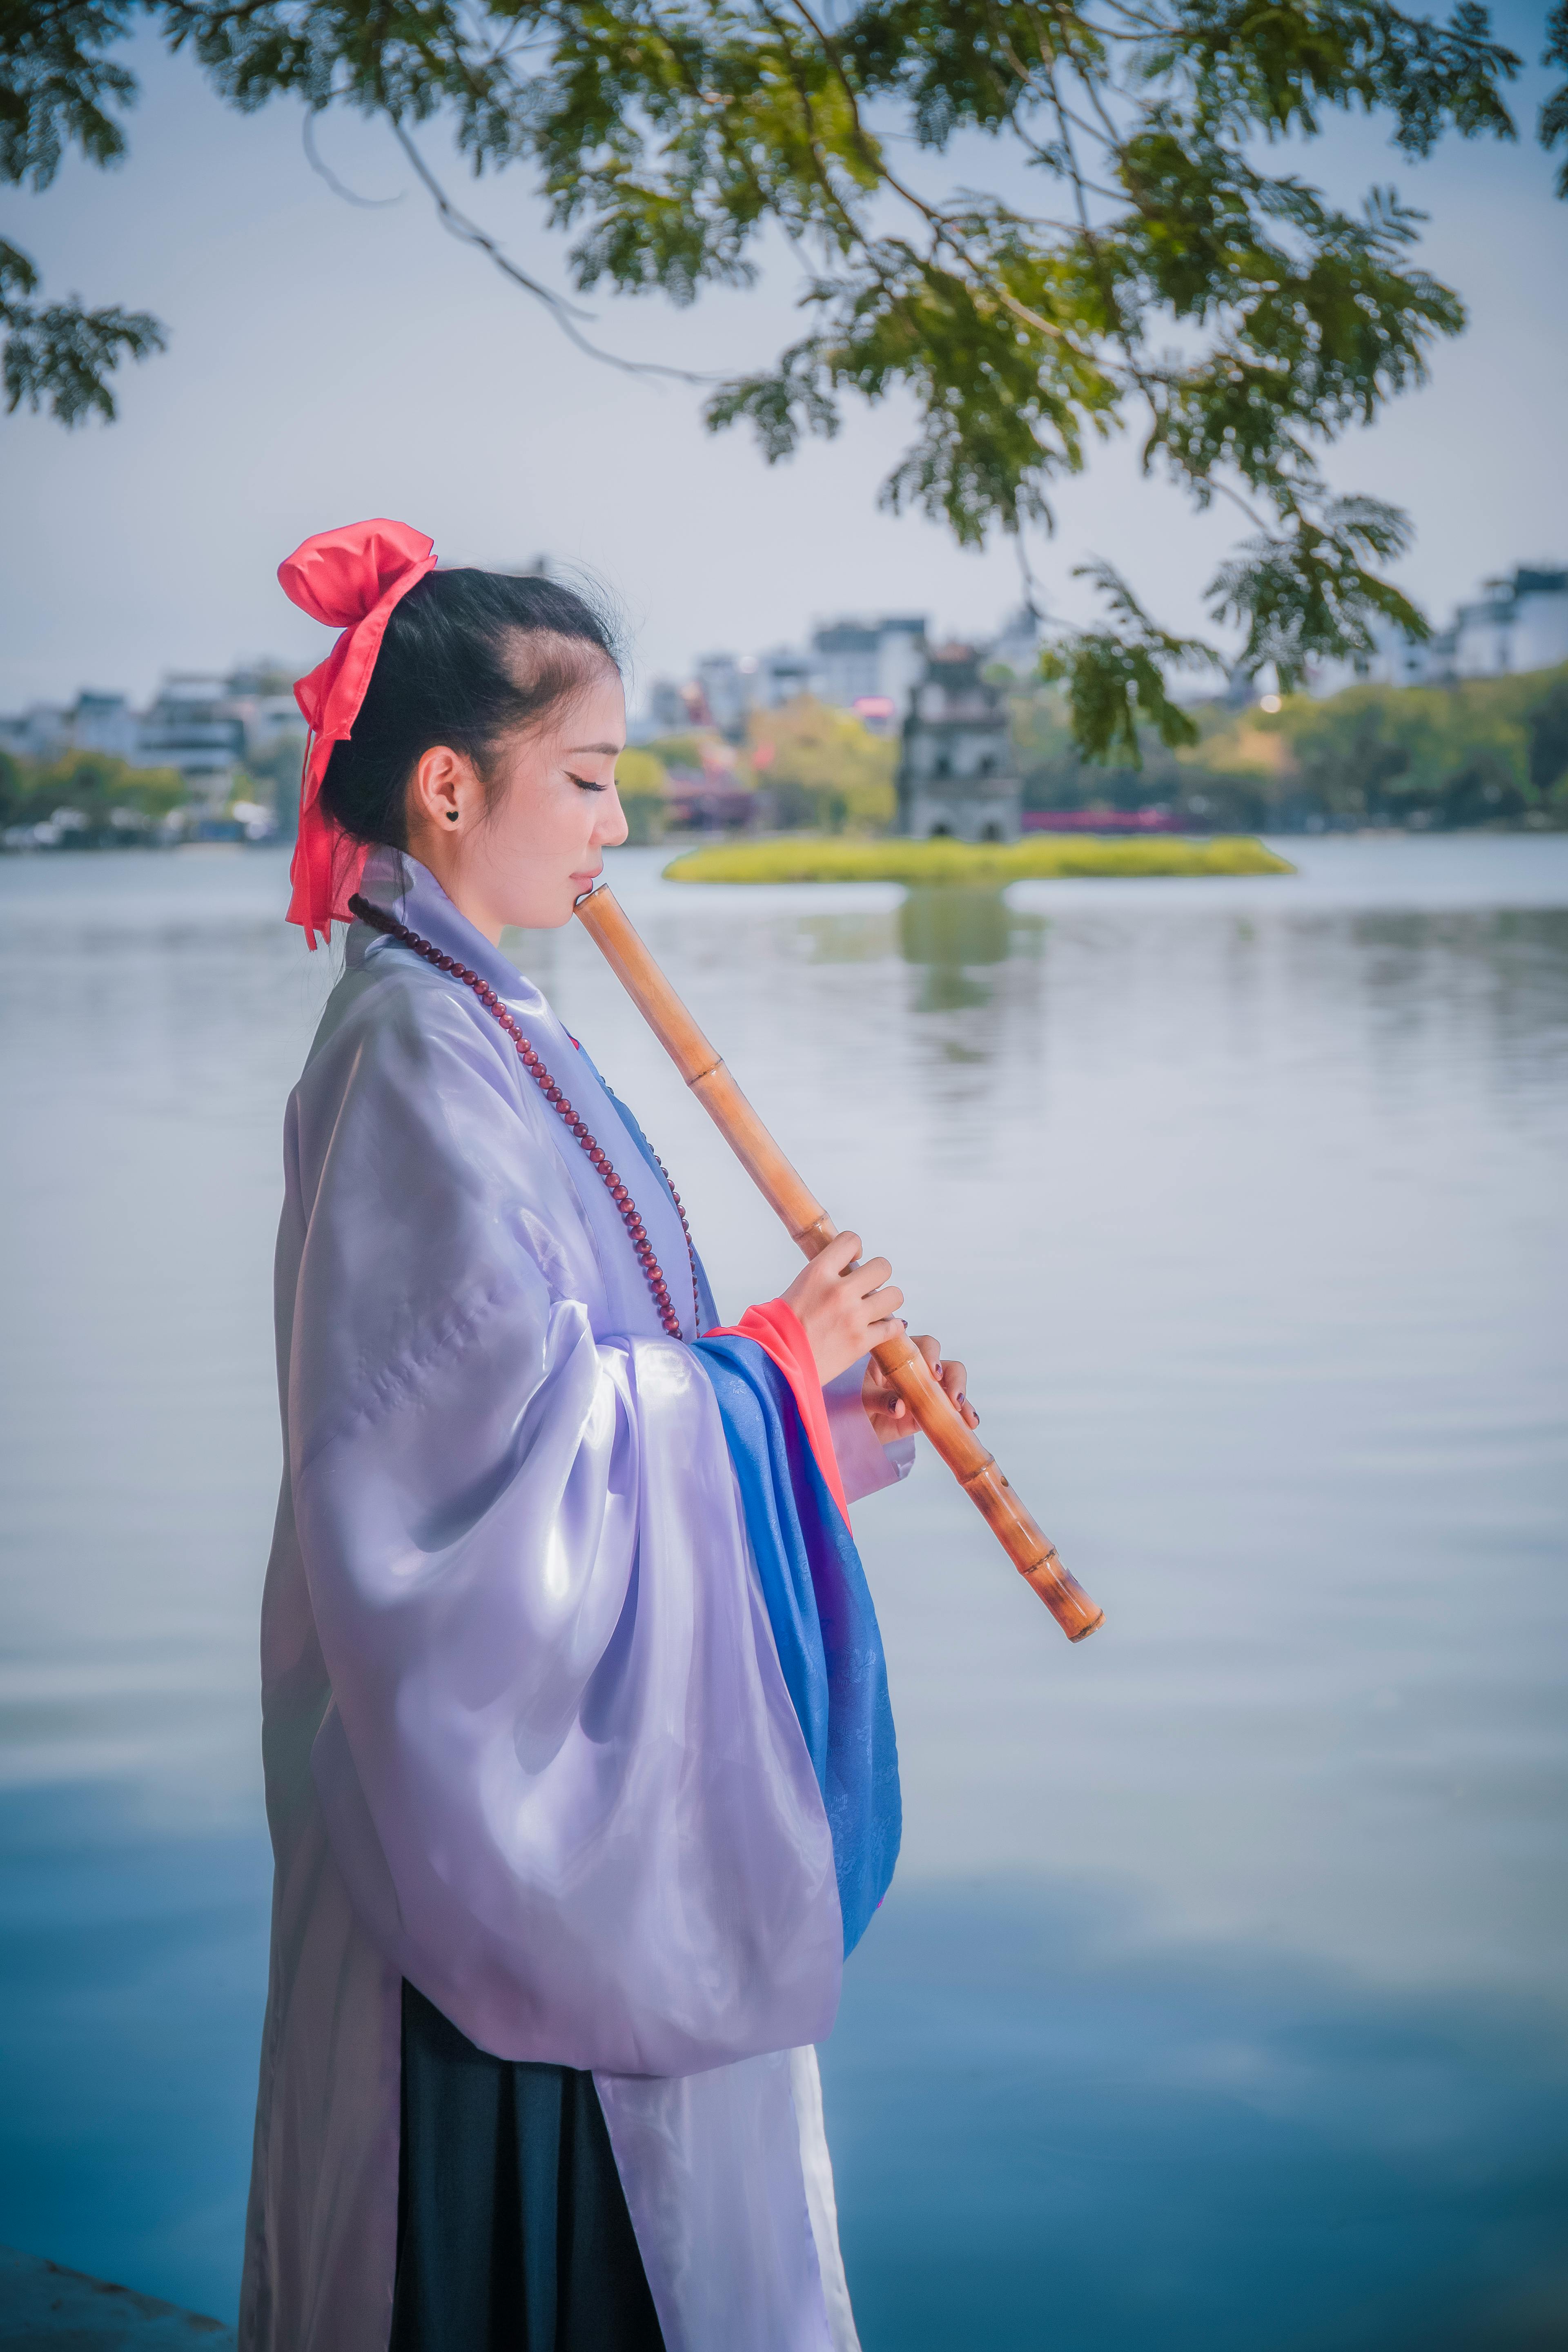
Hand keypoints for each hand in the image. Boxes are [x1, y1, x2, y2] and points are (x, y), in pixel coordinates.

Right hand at [780, 1232, 903, 1387]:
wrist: (776, 1363)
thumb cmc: (779, 1328)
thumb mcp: (797, 1289)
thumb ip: (821, 1277)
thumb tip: (841, 1271)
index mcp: (818, 1273)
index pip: (850, 1240)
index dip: (856, 1248)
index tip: (854, 1260)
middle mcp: (839, 1291)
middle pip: (882, 1267)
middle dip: (877, 1275)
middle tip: (867, 1287)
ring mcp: (853, 1317)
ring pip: (894, 1295)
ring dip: (887, 1301)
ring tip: (876, 1308)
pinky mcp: (862, 1342)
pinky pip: (893, 1327)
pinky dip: (892, 1328)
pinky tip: (883, 1328)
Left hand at [863, 1334, 977, 1443]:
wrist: (857, 1428)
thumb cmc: (854, 1404)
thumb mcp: (861, 1400)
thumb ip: (878, 1399)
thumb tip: (899, 1406)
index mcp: (896, 1356)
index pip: (919, 1344)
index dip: (930, 1353)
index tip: (933, 1370)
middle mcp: (915, 1367)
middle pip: (942, 1360)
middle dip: (951, 1375)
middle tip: (951, 1395)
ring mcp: (927, 1387)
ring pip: (953, 1380)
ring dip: (961, 1392)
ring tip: (961, 1409)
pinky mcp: (933, 1407)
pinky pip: (953, 1407)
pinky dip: (965, 1412)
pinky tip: (971, 1422)